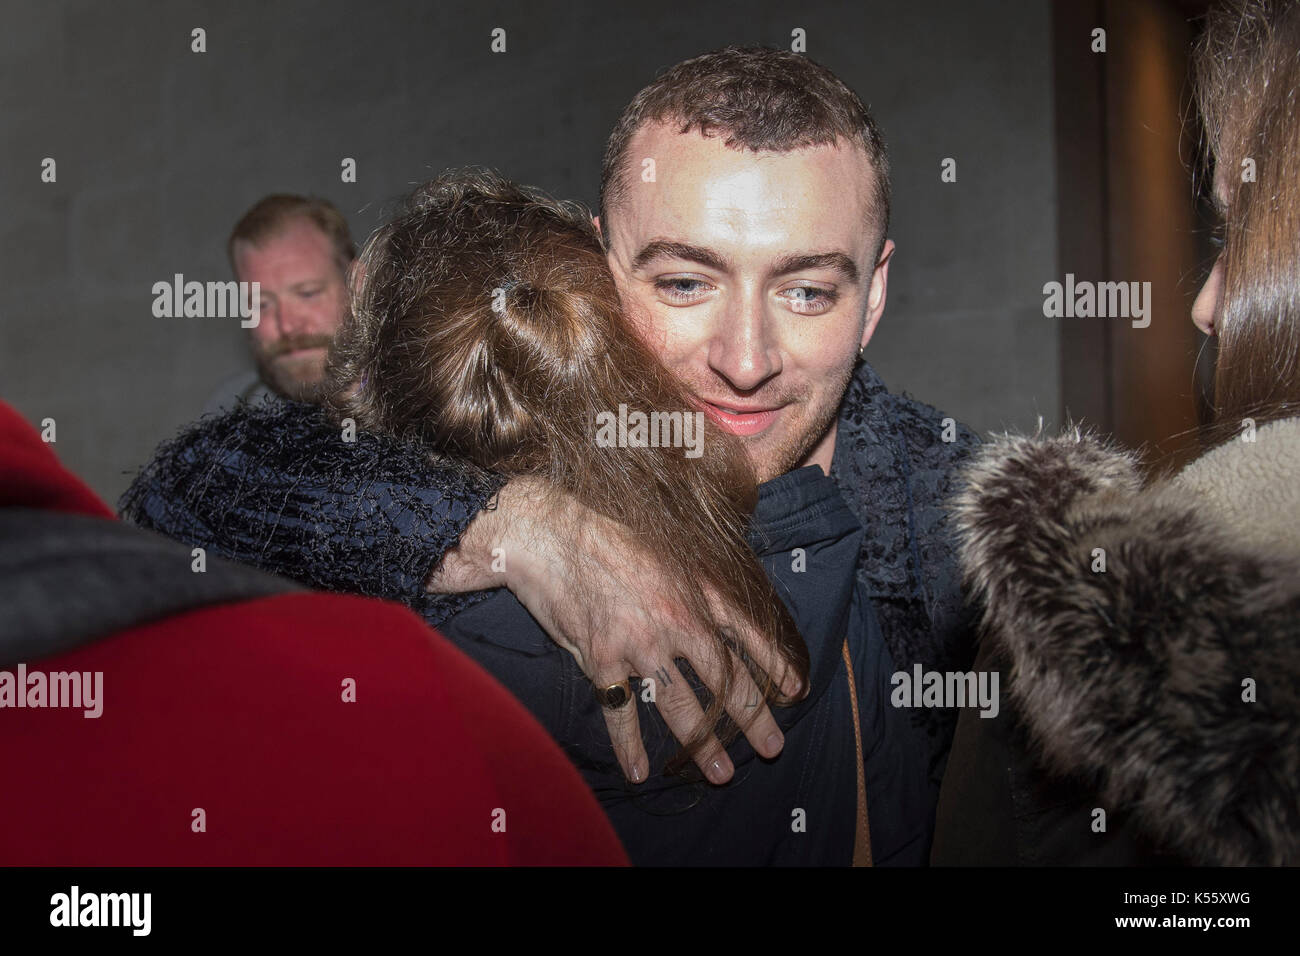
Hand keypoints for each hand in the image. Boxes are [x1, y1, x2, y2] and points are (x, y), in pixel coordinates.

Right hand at [427, 477, 799, 783]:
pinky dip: (629, 746)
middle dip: (752, 719)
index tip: (796, 691)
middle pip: (725, 681)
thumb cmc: (609, 536)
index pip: (749, 635)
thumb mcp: (669, 551)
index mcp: (698, 591)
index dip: (776, 665)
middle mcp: (678, 621)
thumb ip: (697, 585)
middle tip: (772, 748)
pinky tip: (639, 771)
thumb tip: (723, 614)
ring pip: (681, 706)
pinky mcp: (602, 659)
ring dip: (702, 745)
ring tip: (721, 773)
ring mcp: (641, 643)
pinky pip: (621, 712)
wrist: (551, 534)